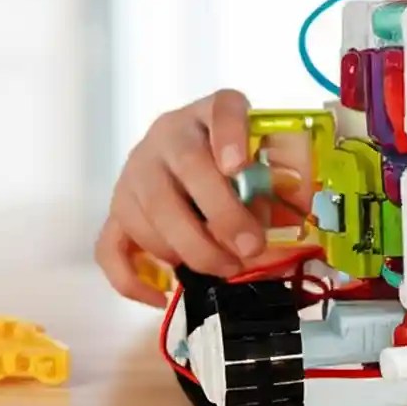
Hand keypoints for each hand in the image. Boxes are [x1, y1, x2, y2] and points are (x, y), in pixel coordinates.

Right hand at [96, 89, 266, 304]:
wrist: (181, 155)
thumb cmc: (232, 161)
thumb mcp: (261, 155)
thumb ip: (277, 176)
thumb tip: (298, 212)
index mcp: (210, 113)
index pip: (222, 110)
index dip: (230, 135)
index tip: (240, 166)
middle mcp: (167, 136)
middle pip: (187, 170)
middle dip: (222, 217)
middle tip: (251, 248)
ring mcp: (134, 173)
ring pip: (151, 213)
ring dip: (190, 250)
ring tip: (227, 267)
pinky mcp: (115, 210)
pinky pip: (109, 248)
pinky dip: (131, 279)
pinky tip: (160, 296)